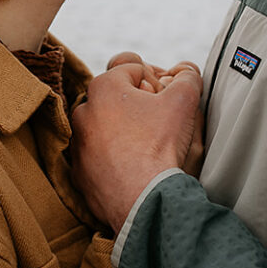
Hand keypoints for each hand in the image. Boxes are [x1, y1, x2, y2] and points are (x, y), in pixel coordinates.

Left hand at [71, 59, 202, 234]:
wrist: (142, 198)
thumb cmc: (160, 146)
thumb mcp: (183, 101)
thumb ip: (188, 78)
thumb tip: (186, 73)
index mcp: (103, 87)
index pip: (134, 69)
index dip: (156, 81)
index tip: (165, 100)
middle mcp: (83, 112)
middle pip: (117, 98)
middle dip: (137, 105)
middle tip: (158, 123)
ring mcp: (78, 144)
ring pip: (105, 127)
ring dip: (123, 131)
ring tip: (146, 146)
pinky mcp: (79, 172)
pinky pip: (98, 157)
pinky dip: (113, 158)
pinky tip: (134, 166)